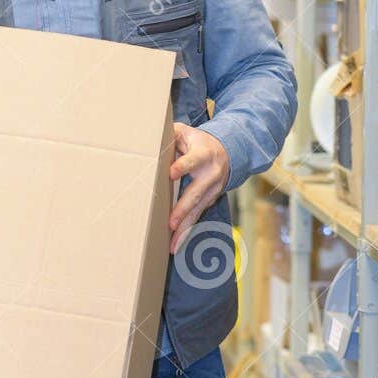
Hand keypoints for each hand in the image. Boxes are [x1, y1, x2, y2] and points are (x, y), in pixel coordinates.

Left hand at [168, 123, 229, 254]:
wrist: (228, 152)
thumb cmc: (198, 142)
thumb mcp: (186, 132)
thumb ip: (170, 134)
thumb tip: (149, 138)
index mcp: (203, 154)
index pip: (193, 160)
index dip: (183, 166)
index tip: (171, 173)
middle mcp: (210, 174)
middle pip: (196, 193)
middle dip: (183, 209)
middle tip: (171, 223)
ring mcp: (212, 190)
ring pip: (197, 210)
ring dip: (185, 228)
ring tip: (173, 244)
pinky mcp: (209, 201)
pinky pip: (197, 217)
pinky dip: (187, 231)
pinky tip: (176, 244)